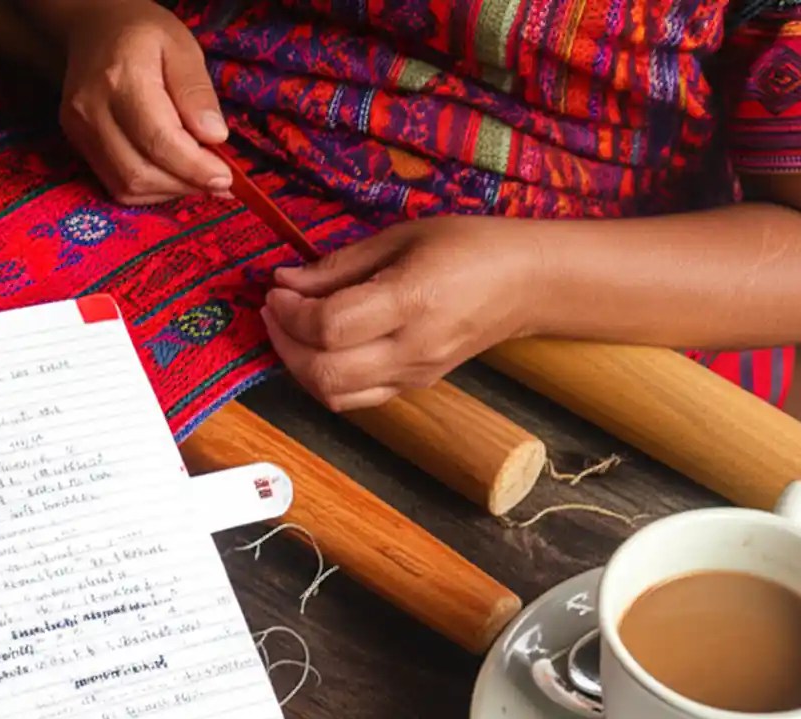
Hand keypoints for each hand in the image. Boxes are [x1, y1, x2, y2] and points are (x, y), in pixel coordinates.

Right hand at [54, 0, 232, 203]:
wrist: (93, 29)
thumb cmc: (142, 33)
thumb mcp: (182, 47)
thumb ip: (197, 92)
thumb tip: (214, 137)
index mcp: (122, 79)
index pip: (159, 141)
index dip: (194, 168)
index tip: (225, 178)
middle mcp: (92, 111)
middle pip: (140, 172)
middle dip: (184, 184)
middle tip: (217, 180)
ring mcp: (79, 131)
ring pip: (127, 186)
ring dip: (169, 190)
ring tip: (196, 175)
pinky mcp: (78, 145)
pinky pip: (115, 185)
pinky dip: (150, 189)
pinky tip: (172, 173)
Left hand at [260, 218, 541, 410]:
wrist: (527, 283)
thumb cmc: (468, 246)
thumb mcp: (401, 237)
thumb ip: (339, 265)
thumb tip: (285, 280)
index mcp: (411, 302)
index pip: (330, 327)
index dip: (290, 311)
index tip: (277, 288)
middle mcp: (412, 349)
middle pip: (325, 374)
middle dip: (284, 343)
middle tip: (274, 310)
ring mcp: (414, 375)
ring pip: (335, 396)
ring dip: (299, 367)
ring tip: (290, 329)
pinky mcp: (414, 386)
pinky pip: (356, 399)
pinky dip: (325, 379)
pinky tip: (319, 347)